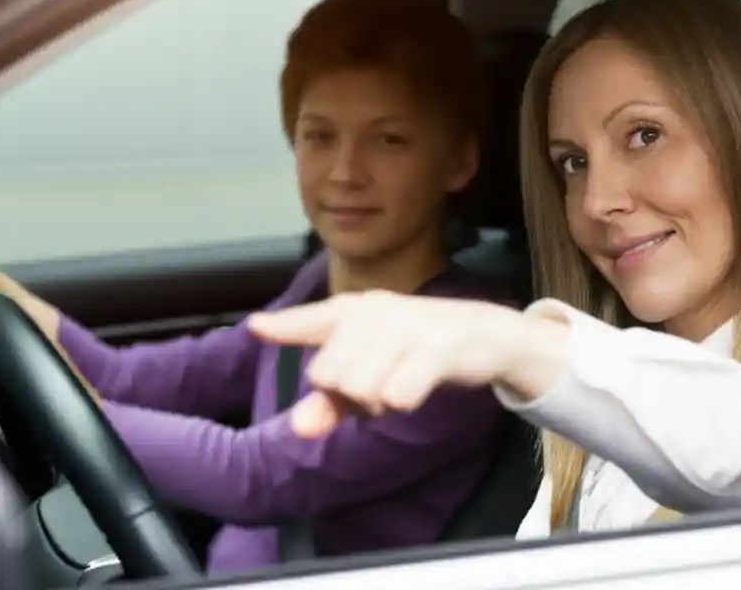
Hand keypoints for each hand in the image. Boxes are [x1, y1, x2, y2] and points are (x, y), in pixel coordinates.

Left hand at [248, 291, 569, 437]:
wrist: (484, 334)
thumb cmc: (414, 350)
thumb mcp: (370, 371)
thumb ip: (331, 401)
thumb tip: (299, 430)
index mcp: (352, 311)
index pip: (311, 320)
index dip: (283, 326)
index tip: (257, 327)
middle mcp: (374, 312)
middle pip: (327, 376)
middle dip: (347, 396)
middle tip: (378, 384)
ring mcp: (405, 327)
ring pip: (357, 388)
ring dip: (375, 402)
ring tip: (397, 387)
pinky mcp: (436, 348)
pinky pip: (397, 393)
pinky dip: (399, 401)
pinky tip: (413, 391)